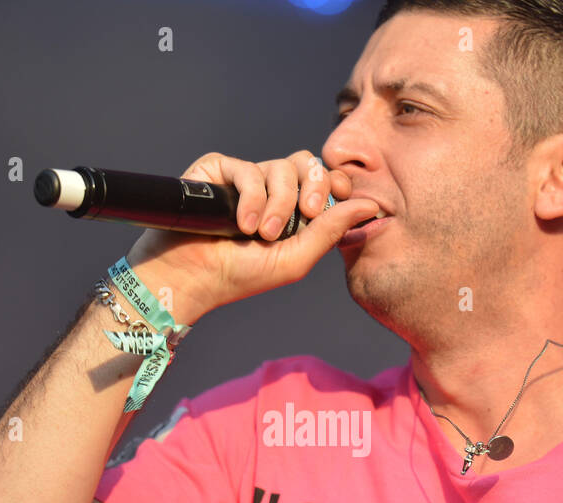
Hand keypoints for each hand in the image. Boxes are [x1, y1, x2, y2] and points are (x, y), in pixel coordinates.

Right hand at [122, 150, 379, 322]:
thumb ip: (332, 230)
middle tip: (308, 213)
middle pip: (306, 163)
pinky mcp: (217, 171)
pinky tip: (242, 224)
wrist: (191, 278)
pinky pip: (246, 168)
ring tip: (261, 234)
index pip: (324, 179)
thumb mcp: (297, 258)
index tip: (338, 198)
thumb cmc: (241, 276)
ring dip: (277, 202)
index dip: (335, 182)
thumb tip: (371, 204)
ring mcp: (244, 179)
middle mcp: (270, 190)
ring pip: (279, 166)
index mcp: (293, 210)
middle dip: (313, 186)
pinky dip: (251, 197)